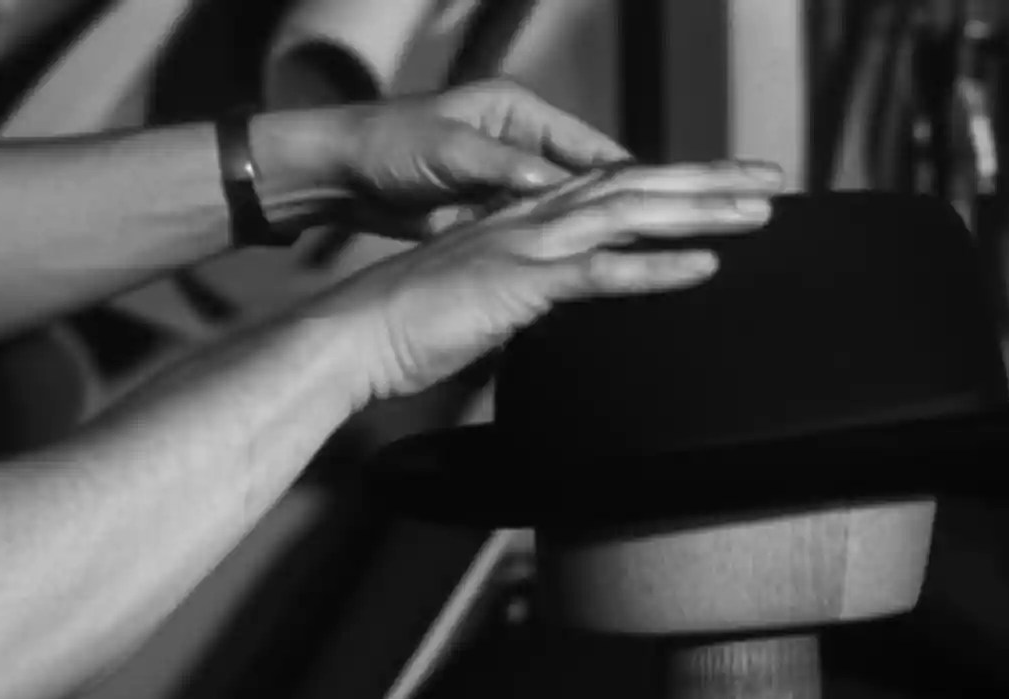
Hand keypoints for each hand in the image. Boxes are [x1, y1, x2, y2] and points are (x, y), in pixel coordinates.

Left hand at [281, 78, 632, 236]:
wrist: (340, 175)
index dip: (630, 177)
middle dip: (624, 208)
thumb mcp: (448, 149)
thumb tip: (556, 184)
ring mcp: (508, 182)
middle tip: (667, 235)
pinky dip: (560, 252)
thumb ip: (502, 166)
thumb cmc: (387, 144)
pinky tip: (584, 274)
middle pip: (589, 181)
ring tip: (638, 262)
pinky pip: (538, 234)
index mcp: (518, 113)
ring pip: (567, 213)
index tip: (665, 204)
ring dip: (595, 236)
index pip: (592, 148)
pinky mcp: (491, 215)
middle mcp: (522, 144)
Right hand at [320, 160, 783, 400]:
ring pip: (630, 213)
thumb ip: (527, 299)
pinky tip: (703, 266)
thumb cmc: (409, 326)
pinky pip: (598, 273)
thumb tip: (555, 311)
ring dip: (700, 211)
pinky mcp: (518, 283)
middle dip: (711, 180)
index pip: (615, 188)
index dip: (676, 182)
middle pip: (638, 185)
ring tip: (759, 210)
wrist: (352, 336)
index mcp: (527, 219)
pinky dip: (654, 268)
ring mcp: (526, 245)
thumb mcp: (483, 304)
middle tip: (772, 179)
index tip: (726, 183)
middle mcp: (533, 218)